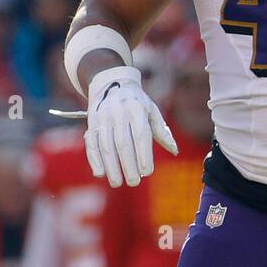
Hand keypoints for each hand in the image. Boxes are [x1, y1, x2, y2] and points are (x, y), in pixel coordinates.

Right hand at [84, 65, 177, 186]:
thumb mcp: (152, 111)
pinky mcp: (91, 124)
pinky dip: (94, 159)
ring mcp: (102, 118)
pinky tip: (100, 173)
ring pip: (106, 145)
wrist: (111, 84)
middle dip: (128, 164)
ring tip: (118, 183)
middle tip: (134, 182)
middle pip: (123, 143)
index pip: (140, 134)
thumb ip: (161, 131)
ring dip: (111, 166)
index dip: (143, 154)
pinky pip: (91, 144)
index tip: (147, 172)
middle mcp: (118, 113)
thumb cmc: (137, 103)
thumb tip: (175, 151)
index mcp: (137, 109)